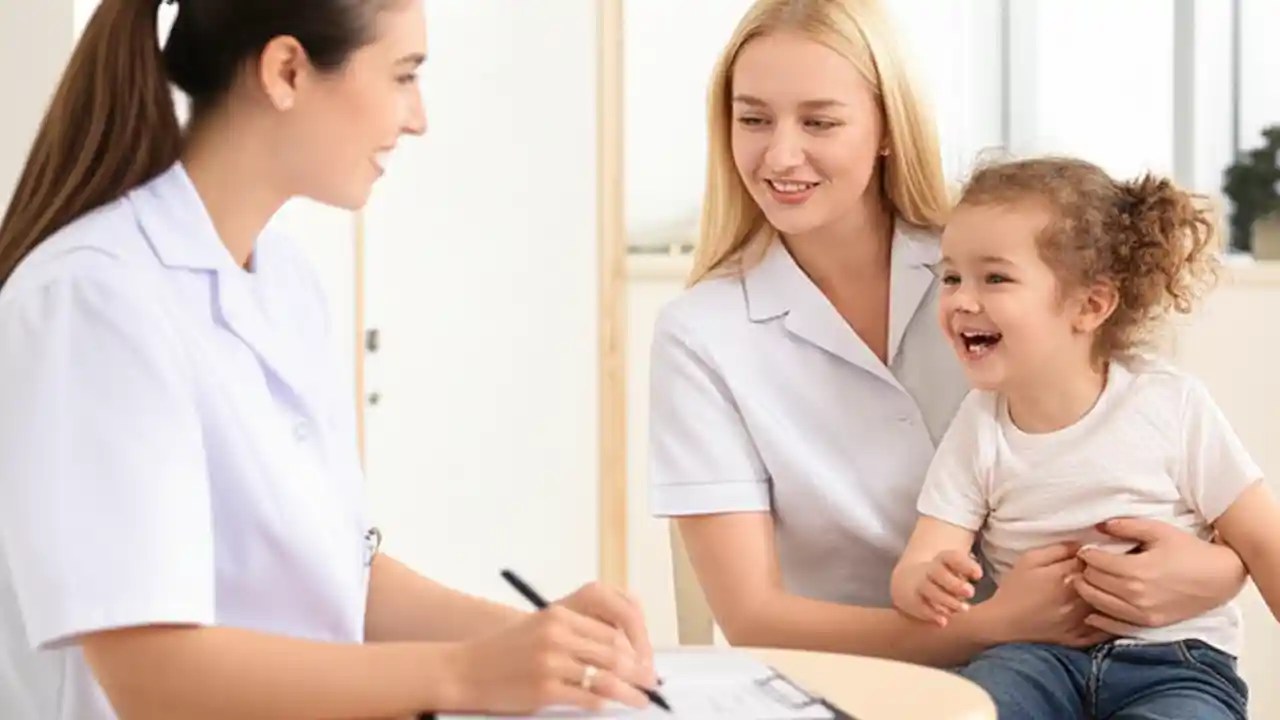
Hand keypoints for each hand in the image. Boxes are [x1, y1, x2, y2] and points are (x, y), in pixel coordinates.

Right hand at [451, 602, 656, 714]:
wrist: (465, 669)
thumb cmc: (506, 651)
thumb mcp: (541, 629)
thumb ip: (576, 635)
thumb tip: (619, 653)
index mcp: (558, 616)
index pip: (610, 630)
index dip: (635, 648)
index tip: (645, 661)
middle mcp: (556, 636)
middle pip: (613, 653)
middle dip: (638, 671)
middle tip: (652, 682)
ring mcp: (550, 663)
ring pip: (604, 677)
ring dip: (628, 691)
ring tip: (642, 699)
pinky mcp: (544, 690)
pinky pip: (585, 698)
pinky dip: (602, 703)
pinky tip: (610, 705)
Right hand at [895, 551, 982, 626]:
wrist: (909, 582)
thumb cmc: (945, 578)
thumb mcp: (956, 570)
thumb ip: (970, 572)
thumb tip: (985, 576)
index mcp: (943, 560)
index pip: (952, 558)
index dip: (966, 565)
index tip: (978, 576)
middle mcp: (929, 570)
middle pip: (939, 573)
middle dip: (955, 583)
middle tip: (970, 593)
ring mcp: (919, 585)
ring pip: (930, 590)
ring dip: (947, 600)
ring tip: (964, 609)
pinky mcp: (912, 600)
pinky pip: (920, 606)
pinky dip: (931, 614)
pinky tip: (943, 622)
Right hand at [979, 543, 1110, 647]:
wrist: (1003, 624)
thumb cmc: (1014, 589)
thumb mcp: (1029, 559)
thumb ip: (1057, 549)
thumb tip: (1083, 544)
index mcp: (1065, 576)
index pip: (1096, 560)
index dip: (1102, 555)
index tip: (1106, 553)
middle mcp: (1077, 598)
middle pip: (1108, 582)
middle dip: (1113, 574)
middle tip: (1116, 569)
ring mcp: (1081, 621)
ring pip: (1112, 606)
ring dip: (1117, 597)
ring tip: (1119, 589)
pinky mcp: (1080, 639)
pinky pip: (1107, 631)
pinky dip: (1115, 622)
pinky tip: (1116, 613)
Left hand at [1075, 518, 1246, 633]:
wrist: (1219, 577)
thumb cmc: (1189, 550)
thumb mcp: (1158, 530)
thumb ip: (1127, 526)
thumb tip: (1099, 526)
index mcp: (1135, 570)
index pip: (1094, 563)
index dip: (1086, 554)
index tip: (1085, 549)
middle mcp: (1135, 595)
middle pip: (1092, 583)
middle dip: (1084, 571)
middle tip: (1084, 564)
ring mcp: (1142, 613)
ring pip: (1098, 604)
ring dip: (1087, 592)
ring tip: (1087, 581)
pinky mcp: (1150, 624)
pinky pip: (1115, 626)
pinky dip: (1100, 620)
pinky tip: (1091, 612)